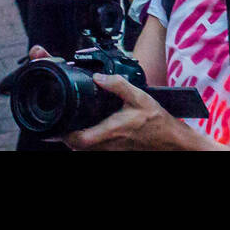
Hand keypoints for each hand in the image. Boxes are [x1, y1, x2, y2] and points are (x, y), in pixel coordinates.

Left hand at [63, 74, 188, 149]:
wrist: (170, 140)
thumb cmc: (156, 121)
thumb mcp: (139, 97)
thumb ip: (118, 85)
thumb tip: (98, 77)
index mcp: (111, 131)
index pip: (78, 140)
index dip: (64, 134)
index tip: (59, 122)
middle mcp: (108, 145)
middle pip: (76, 147)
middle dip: (67, 134)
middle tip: (64, 119)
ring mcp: (111, 151)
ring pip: (84, 150)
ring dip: (77, 138)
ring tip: (75, 122)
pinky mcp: (115, 152)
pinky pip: (95, 150)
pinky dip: (88, 141)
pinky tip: (92, 127)